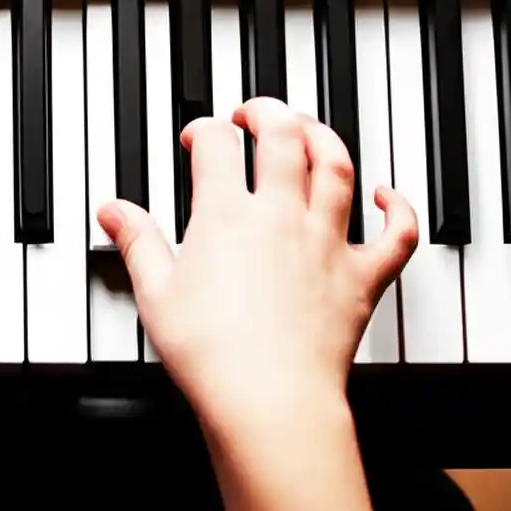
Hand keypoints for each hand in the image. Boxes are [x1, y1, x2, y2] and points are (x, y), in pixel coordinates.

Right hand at [98, 97, 416, 421]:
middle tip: (254, 112)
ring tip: (309, 130)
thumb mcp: (155, 292)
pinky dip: (398, 207)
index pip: (216, 144)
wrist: (268, 399)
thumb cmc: (211, 353)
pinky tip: (387, 195)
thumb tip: (112, 210)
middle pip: (283, 135)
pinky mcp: (361, 276)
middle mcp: (280, 216)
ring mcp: (327, 242)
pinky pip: (397, 233)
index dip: (203, 129)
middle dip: (267, 111)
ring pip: (338, 166)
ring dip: (324, 138)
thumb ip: (136, 240)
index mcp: (226, 216)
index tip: (197, 137)